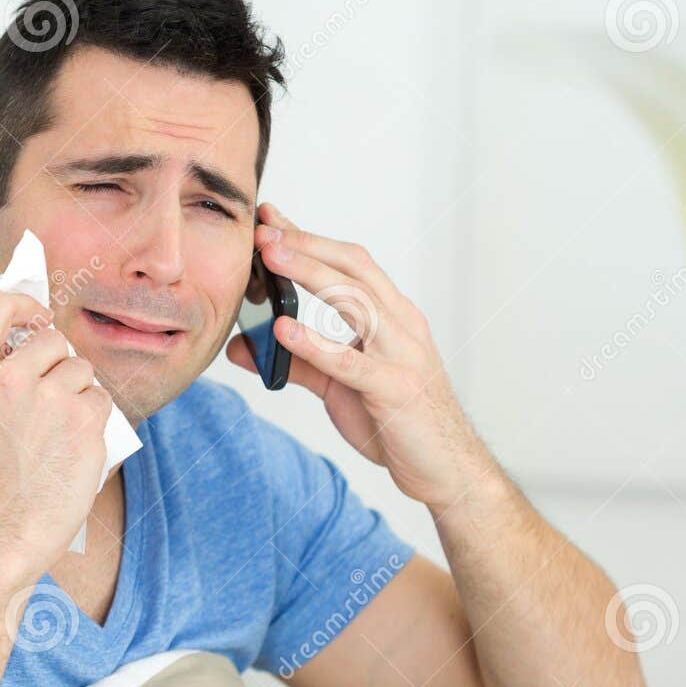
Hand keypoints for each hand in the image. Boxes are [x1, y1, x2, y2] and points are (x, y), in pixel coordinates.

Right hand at [0, 290, 112, 577]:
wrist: (0, 533)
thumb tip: (28, 344)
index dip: (23, 304)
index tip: (35, 318)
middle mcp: (7, 380)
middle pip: (53, 339)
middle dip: (60, 363)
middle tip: (53, 401)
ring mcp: (47, 399)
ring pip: (81, 370)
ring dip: (79, 394)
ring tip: (58, 434)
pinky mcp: (82, 421)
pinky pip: (100, 400)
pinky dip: (94, 421)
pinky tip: (73, 448)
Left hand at [226, 203, 473, 512]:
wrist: (445, 468)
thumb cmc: (397, 421)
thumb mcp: (339, 386)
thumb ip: (296, 362)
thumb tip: (240, 346)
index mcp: (392, 316)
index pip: (349, 263)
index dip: (309, 237)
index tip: (271, 219)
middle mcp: (401, 324)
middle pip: (352, 267)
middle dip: (306, 244)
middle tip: (263, 229)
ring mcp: (401, 354)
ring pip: (356, 300)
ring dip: (311, 273)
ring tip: (271, 258)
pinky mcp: (395, 389)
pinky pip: (351, 361)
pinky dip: (316, 342)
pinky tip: (284, 329)